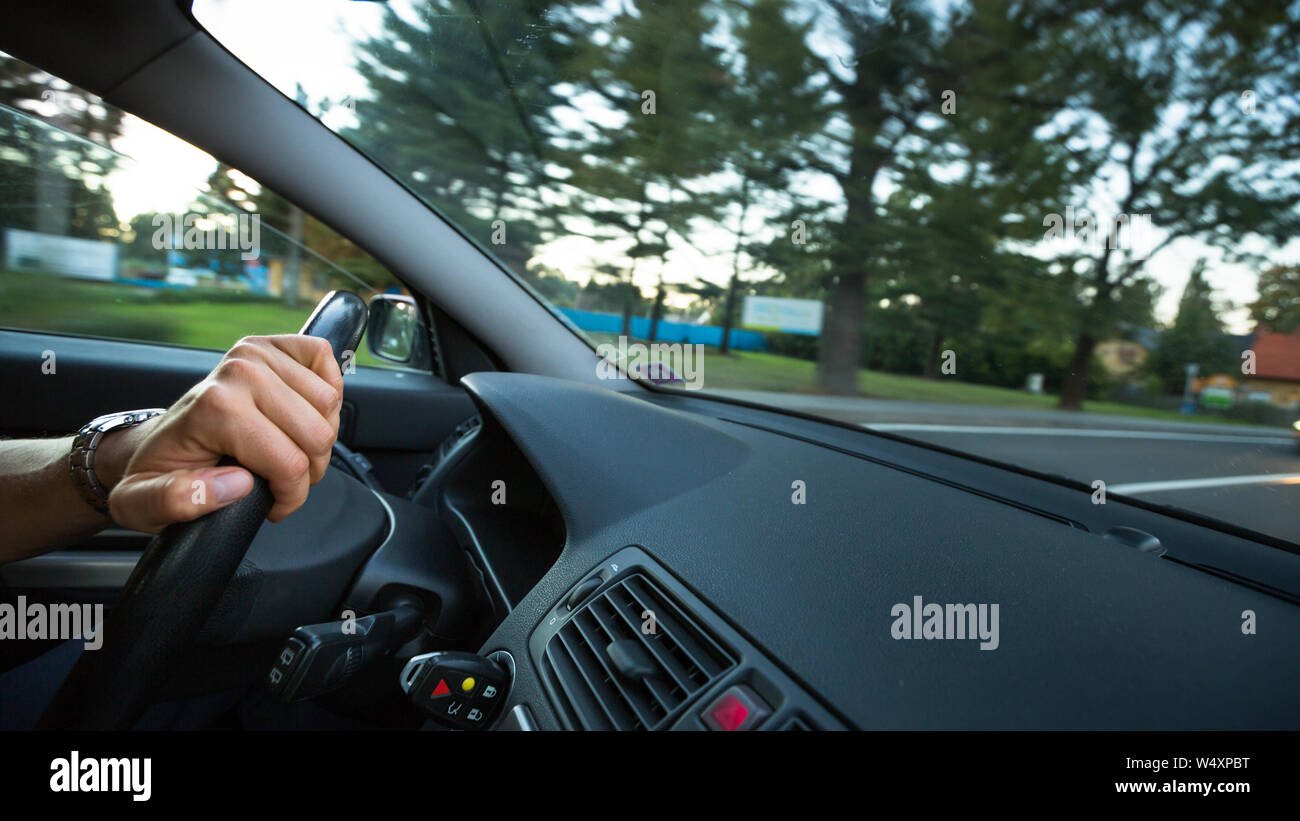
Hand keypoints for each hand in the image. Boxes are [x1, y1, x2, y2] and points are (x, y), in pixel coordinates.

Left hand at [101, 336, 343, 532]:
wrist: (159, 439)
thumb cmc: (161, 470)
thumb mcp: (143, 503)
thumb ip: (175, 500)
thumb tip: (236, 483)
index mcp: (215, 407)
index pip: (290, 463)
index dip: (290, 496)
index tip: (273, 505)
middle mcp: (241, 371)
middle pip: (319, 435)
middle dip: (309, 468)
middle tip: (282, 477)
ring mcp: (258, 353)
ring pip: (330, 405)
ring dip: (319, 435)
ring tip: (290, 448)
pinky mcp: (274, 345)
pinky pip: (325, 360)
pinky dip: (326, 392)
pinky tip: (302, 413)